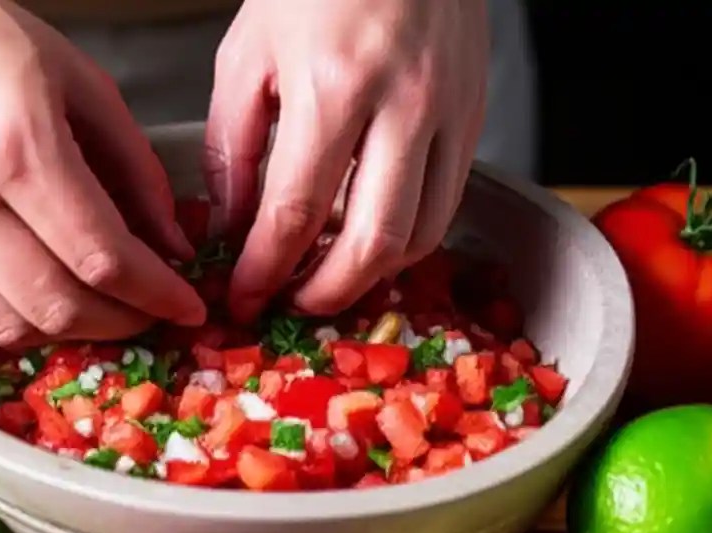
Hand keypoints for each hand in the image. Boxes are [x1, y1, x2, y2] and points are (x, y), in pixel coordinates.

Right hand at [0, 0, 205, 345]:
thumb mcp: (81, 82)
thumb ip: (137, 169)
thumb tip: (173, 246)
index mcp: (16, 145)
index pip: (103, 256)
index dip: (156, 296)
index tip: (187, 308)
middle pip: (57, 305)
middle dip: (120, 324)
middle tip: (147, 316)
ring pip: (5, 325)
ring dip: (65, 331)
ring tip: (97, 310)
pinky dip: (10, 313)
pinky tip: (37, 289)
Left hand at [204, 0, 488, 321]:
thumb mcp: (249, 50)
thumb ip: (236, 143)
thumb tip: (236, 224)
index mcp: (332, 84)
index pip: (295, 211)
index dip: (265, 271)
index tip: (243, 297)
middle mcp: (402, 106)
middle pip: (371, 244)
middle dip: (324, 293)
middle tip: (289, 303)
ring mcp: (449, 114)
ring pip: (421, 236)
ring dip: (370, 275)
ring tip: (327, 276)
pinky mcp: (475, 118)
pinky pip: (446, 205)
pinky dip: (406, 239)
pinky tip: (369, 238)